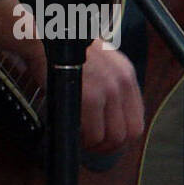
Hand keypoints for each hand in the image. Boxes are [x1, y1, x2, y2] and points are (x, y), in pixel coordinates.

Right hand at [20, 34, 144, 153]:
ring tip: (83, 142)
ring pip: (113, 137)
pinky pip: (93, 134)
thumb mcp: (98, 62)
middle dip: (110, 146)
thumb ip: (107, 85)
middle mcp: (122, 83)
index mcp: (126, 74)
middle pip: (129, 132)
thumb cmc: (64, 50)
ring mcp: (108, 91)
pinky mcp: (90, 98)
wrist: (46, 37)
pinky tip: (75, 135)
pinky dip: (84, 141)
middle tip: (94, 146)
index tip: (106, 139)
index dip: (121, 135)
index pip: (136, 118)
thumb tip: (104, 112)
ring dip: (97, 146)